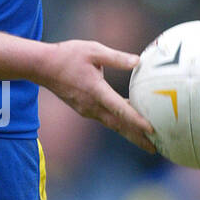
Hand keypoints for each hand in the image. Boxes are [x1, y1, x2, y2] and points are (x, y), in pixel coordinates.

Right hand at [40, 40, 156, 153]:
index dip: (136, 120)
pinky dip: (120, 124)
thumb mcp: (94, 50)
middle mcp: (92, 105)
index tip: (151, 129)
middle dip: (138, 138)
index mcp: (96, 91)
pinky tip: (131, 123)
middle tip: (156, 148)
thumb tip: (138, 61)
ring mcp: (87, 109)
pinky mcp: (84, 109)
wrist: (43, 67)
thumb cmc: (67, 56)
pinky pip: (106, 119)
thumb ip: (116, 57)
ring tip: (148, 142)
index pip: (120, 109)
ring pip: (113, 124)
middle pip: (119, 125)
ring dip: (130, 134)